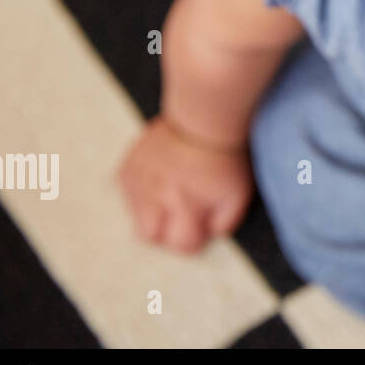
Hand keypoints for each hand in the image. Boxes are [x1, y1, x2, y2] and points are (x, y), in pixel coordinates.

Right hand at [117, 114, 253, 253]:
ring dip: (154, 213)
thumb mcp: (238, 194)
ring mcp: (136, 183)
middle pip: (149, 237)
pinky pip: (128, 194)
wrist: (203, 118)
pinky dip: (142, 193)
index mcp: (183, 206)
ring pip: (135, 217)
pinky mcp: (126, 170)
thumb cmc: (224, 157)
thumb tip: (207, 235)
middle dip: (167, 232)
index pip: (181, 245)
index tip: (200, 224)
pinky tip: (160, 179)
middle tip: (183, 213)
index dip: (194, 238)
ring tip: (173, 193)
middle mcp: (154, 197)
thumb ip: (224, 223)